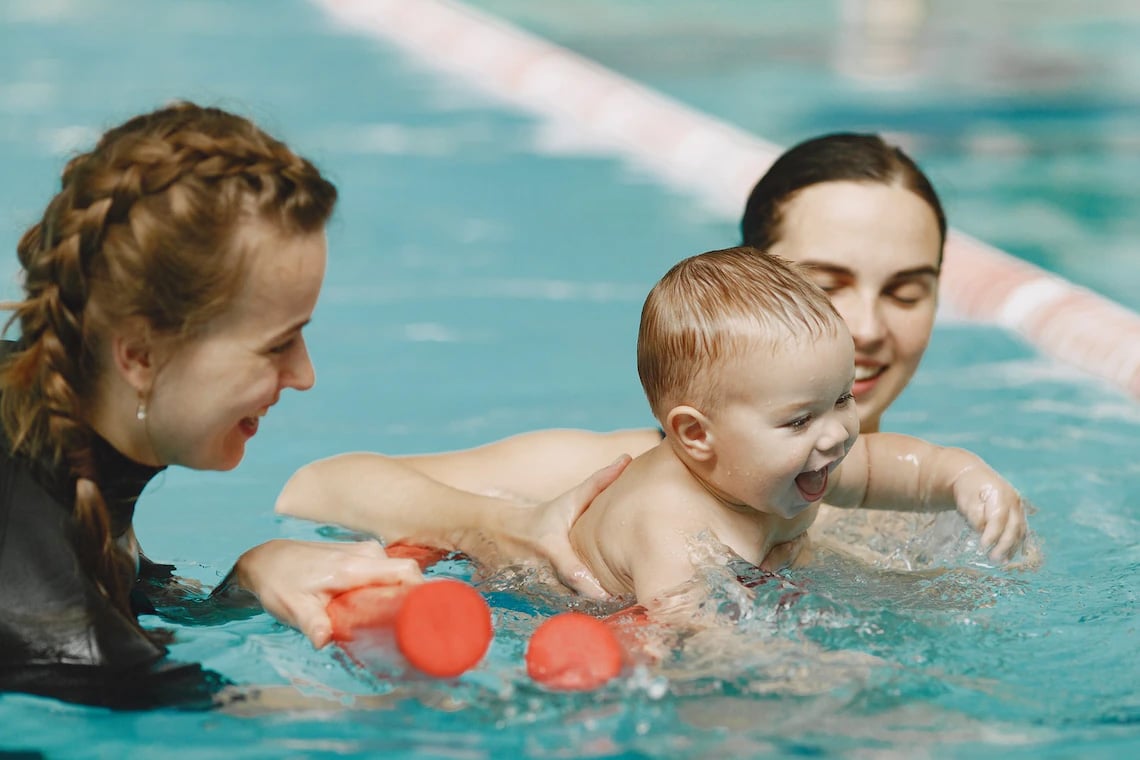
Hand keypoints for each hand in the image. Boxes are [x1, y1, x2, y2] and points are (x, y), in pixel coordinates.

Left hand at [232, 539, 423, 647]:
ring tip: (395, 623)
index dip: (423, 591)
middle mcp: (365, 553)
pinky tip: (379, 609)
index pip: (405, 571)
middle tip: (411, 630)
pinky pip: (387, 570)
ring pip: (396, 574)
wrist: (267, 560)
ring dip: (398, 596)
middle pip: (406, 575)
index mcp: (354, 566)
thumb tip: (324, 642)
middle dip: (412, 601)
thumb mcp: (294, 607)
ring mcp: (365, 551)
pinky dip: (389, 588)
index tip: (428, 616)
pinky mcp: (362, 554)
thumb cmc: (280, 583)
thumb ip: (312, 623)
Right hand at [479, 455, 630, 598]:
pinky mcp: (536, 599)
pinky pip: (563, 610)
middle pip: (578, 596)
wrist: (498, 533)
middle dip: (602, 603)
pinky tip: (602, 613)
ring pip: (571, 606)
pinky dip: (580, 613)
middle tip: (629, 603)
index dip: (594, 588)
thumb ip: (599, 482)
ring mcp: (538, 588)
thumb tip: (627, 458)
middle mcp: (544, 571)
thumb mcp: (568, 499)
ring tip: (621, 609)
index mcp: (553, 547)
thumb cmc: (543, 515)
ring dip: (593, 611)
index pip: (574, 573)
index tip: (615, 596)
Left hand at [951, 466, 1027, 562]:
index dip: (992, 534)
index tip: (983, 547)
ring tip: (1002, 562)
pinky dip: (1016, 544)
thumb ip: (975, 515)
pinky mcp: (1019, 515)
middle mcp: (1014, 501)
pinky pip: (1021, 532)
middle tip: (993, 558)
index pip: (998, 518)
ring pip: (1020, 531)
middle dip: (1004, 545)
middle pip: (1013, 527)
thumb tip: (983, 531)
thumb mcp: (966, 500)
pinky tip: (1009, 556)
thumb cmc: (968, 490)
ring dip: (1012, 548)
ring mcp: (1019, 508)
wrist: (974, 476)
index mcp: (1000, 495)